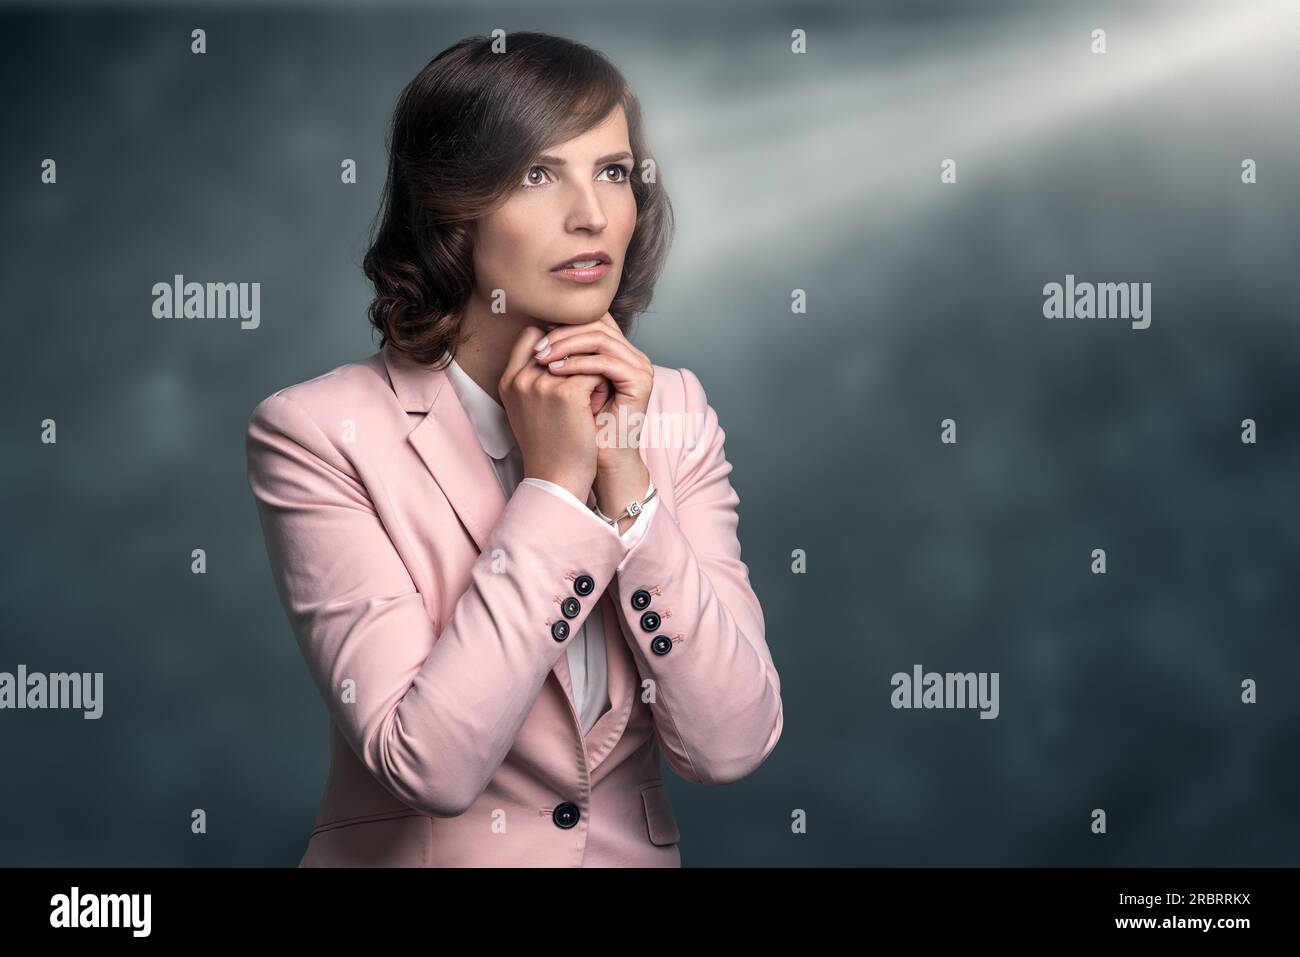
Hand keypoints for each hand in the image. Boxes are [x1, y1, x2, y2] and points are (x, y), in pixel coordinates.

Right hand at [499, 324, 606, 502]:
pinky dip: (601, 386)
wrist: (557, 478)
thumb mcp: (529, 409)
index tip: (573, 358)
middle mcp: (521, 379)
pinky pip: (595, 371)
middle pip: (559, 342)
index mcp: (508, 381)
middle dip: (578, 357)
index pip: (531, 335)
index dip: (556, 341)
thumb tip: (555, 350)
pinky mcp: (566, 393)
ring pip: (580, 356)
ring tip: (592, 397)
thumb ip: (533, 379)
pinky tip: (597, 406)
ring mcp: (541, 384)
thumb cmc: (549, 447)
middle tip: (587, 384)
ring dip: (591, 371)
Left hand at [532, 312, 652, 472]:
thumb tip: (534, 330)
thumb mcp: (565, 385)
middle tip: (537, 348)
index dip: (564, 323)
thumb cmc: (580, 428)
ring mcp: (640, 367)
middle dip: (562, 334)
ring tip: (542, 358)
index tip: (537, 338)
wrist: (600, 460)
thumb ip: (561, 358)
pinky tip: (556, 372)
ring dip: (566, 346)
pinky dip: (579, 364)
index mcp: (619, 353)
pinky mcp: (640, 382)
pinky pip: (606, 363)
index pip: (593, 321)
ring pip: (600, 340)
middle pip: (597, 325)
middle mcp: (633, 356)